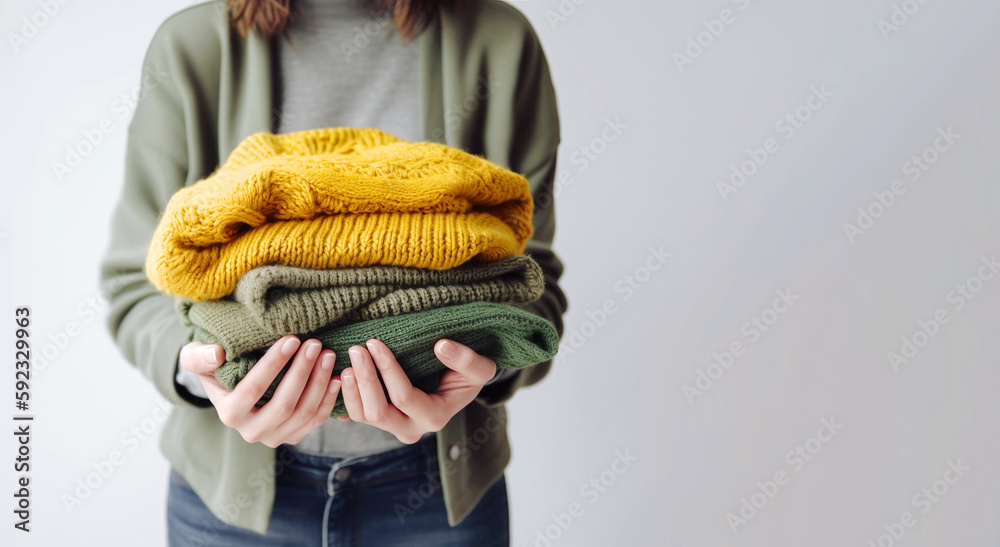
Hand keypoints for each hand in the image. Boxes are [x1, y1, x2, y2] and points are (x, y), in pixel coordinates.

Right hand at [179, 336, 341, 446]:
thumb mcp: (197, 357)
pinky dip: (329, 399)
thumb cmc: (216, 366)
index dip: (274, 364)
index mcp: (229, 414)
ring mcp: (274, 437)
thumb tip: (217, 354)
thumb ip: (199, 356)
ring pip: (303, 413)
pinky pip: (315, 421)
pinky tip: (337, 377)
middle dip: (302, 372)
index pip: (253, 389)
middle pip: (283, 404)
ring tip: (328, 355)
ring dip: (319, 383)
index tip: (292, 339)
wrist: (231, 386)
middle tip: (315, 344)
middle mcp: (251, 432)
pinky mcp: (293, 436)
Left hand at [336, 338, 497, 442]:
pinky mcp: (382, 420)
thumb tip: (441, 346)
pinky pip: (357, 414)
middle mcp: (412, 429)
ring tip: (347, 362)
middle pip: (379, 413)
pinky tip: (340, 375)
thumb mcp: (480, 367)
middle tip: (356, 349)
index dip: (387, 370)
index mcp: (435, 417)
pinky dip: (346, 396)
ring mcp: (394, 426)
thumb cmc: (469, 374)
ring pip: (363, 417)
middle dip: (365, 379)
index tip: (375, 342)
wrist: (459, 384)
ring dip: (352, 389)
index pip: (405, 397)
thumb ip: (466, 359)